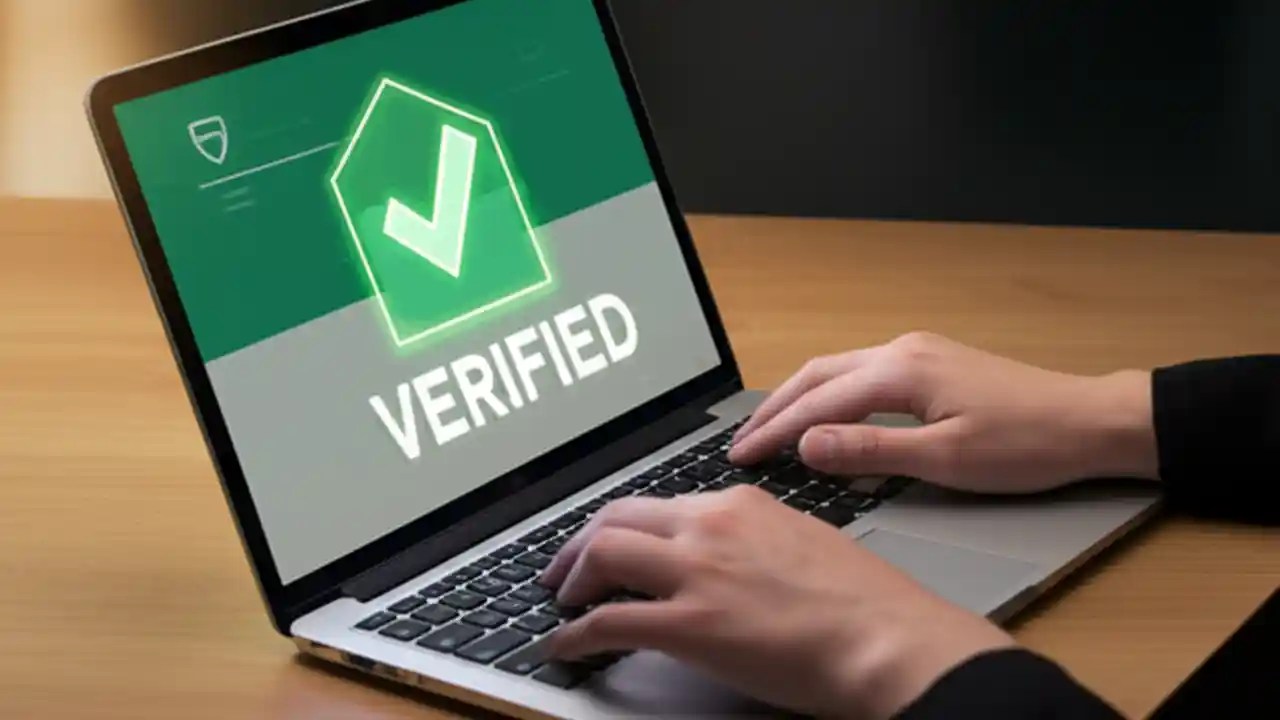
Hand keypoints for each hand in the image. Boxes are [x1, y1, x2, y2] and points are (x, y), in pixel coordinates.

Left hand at [540, 488, 1015, 718]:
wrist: (887, 637)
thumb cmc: (864, 601)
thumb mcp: (805, 542)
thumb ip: (757, 539)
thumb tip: (731, 558)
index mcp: (739, 503)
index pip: (659, 504)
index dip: (622, 526)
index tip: (609, 543)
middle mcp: (709, 525)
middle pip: (617, 517)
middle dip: (581, 544)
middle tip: (566, 568)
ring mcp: (697, 571)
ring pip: (603, 553)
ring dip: (572, 578)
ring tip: (561, 602)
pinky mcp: (690, 623)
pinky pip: (609, 620)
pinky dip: (575, 634)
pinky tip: (565, 647)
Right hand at [729, 332, 1157, 493]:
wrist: (1088, 421)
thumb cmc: (1027, 445)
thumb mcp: (945, 460)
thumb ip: (871, 451)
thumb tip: (809, 445)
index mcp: (903, 371)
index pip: (819, 402)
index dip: (776, 431)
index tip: (742, 455)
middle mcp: (903, 350)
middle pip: (818, 373)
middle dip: (776, 408)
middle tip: (742, 441)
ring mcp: (918, 351)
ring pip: (838, 369)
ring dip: (800, 398)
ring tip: (769, 429)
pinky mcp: (932, 362)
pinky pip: (861, 372)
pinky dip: (829, 393)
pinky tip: (822, 414)